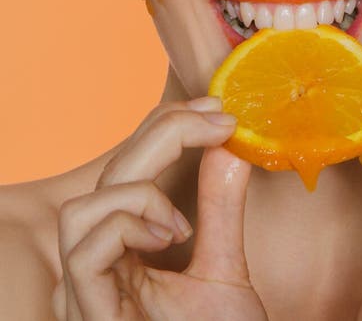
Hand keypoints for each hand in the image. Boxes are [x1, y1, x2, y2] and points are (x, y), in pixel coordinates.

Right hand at [51, 96, 267, 319]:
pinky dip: (127, 225)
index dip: (168, 126)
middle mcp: (100, 269)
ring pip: (83, 209)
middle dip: (164, 133)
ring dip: (140, 189)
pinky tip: (170, 236)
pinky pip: (85, 248)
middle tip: (217, 120)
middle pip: (110, 175)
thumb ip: (220, 211)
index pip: (131, 168)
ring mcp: (88, 295)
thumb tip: (231, 146)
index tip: (218, 108)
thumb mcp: (224, 276)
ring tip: (186, 214)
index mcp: (128, 252)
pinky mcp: (89, 315)